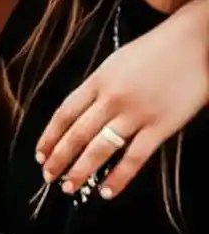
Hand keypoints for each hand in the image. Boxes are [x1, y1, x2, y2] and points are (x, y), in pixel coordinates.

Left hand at [37, 5, 208, 197]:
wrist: (197, 41)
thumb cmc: (157, 50)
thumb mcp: (116, 62)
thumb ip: (98, 87)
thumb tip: (80, 114)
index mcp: (97, 80)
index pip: (64, 114)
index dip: (49, 137)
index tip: (40, 155)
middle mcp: (111, 98)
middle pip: (77, 134)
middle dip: (59, 159)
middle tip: (49, 177)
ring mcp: (135, 113)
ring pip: (99, 149)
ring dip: (81, 171)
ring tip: (69, 188)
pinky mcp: (161, 126)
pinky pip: (134, 158)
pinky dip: (118, 177)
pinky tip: (106, 192)